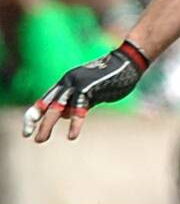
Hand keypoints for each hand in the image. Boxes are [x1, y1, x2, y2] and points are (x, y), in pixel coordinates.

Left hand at [22, 41, 149, 141]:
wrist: (127, 63)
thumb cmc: (112, 77)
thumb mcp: (91, 92)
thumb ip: (76, 102)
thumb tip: (64, 115)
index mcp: (67, 82)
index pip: (46, 100)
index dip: (35, 115)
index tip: (27, 130)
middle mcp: (68, 82)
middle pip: (48, 105)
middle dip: (38, 122)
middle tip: (30, 137)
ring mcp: (77, 84)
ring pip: (57, 108)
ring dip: (47, 125)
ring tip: (40, 139)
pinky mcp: (89, 88)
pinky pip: (79, 108)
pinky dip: (75, 123)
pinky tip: (72, 136)